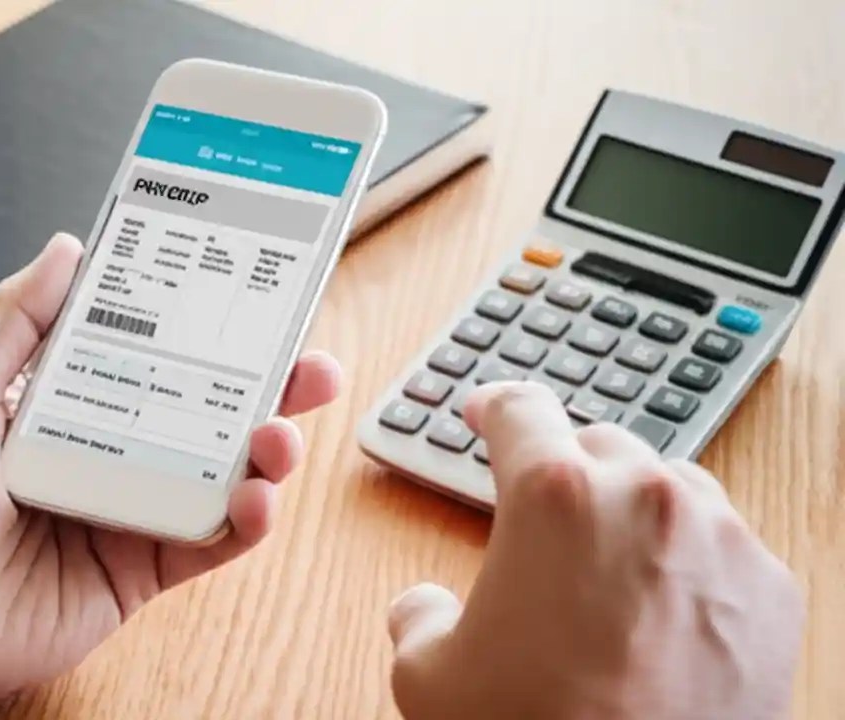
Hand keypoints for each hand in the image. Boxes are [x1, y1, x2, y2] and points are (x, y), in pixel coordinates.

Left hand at [0, 233, 340, 712]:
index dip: (203, 324)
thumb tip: (66, 250)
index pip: (152, 350)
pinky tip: (258, 499)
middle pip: (204, 408)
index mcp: (66, 400)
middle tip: (308, 364)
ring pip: (222, 472)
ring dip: (268, 449)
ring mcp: (129, 511)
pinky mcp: (141, 570)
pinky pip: (210, 540)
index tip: (251, 293)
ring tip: (280, 435)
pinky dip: (246, 520)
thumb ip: (14, 319)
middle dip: (265, 385)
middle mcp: (108, 449)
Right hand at [387, 382, 803, 719]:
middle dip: (567, 472)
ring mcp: (720, 540)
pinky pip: (727, 548)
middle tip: (545, 521)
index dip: (493, 406)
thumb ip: (417, 614)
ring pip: (672, 487)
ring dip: (636, 510)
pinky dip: (695, 565)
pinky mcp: (772, 591)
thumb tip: (427, 607)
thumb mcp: (427, 675)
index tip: (489, 412)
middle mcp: (644, 497)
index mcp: (553, 495)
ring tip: (609, 568)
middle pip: (599, 442)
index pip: (520, 408)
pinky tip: (666, 614)